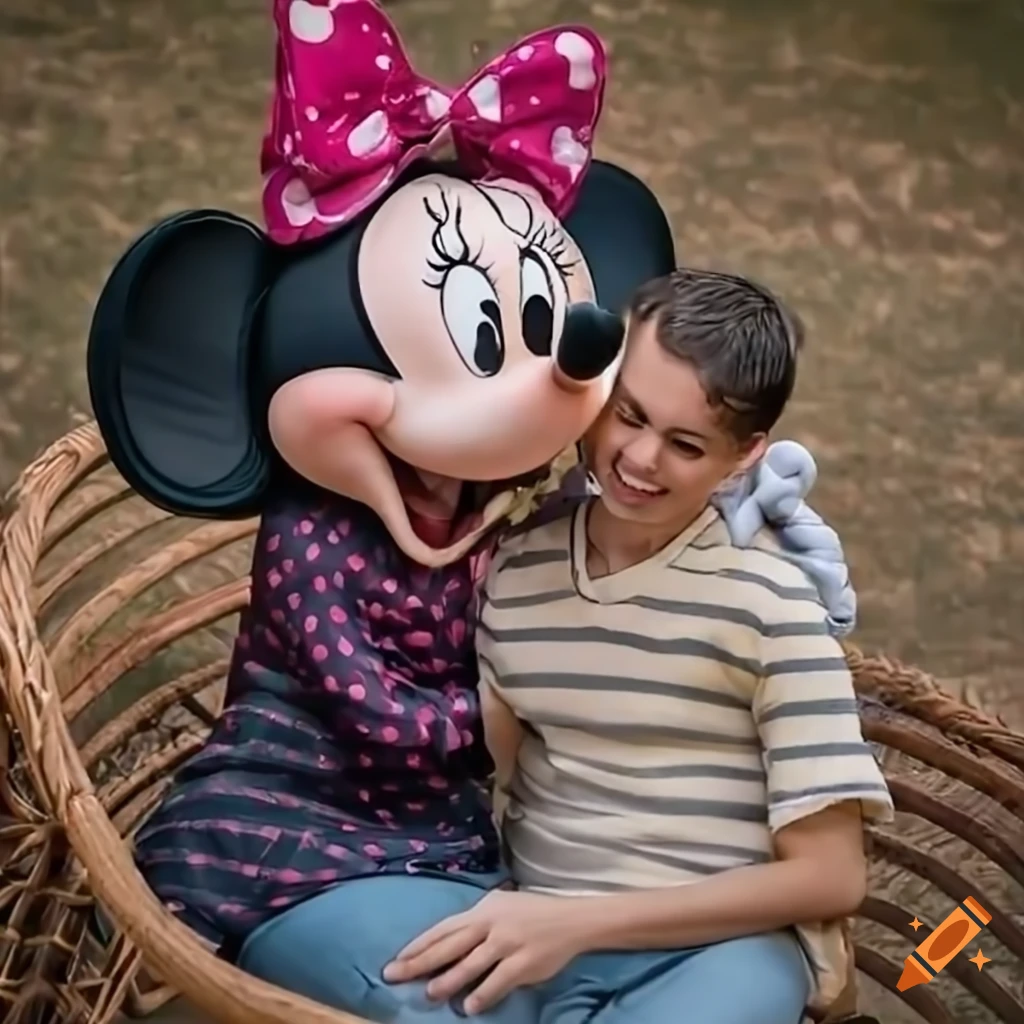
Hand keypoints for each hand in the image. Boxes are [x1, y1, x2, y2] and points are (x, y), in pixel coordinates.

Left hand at [382, 889, 589, 1013]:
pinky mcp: (524, 963)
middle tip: (395, 975)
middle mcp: (491, 924)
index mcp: (483, 910)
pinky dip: (483, 994)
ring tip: (429, 993)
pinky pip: (499, 981)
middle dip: (420, 962)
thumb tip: (447, 939)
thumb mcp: (500, 905)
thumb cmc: (531, 913)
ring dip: (448, 980)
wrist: (571, 920)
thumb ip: (475, 921)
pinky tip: (469, 1007)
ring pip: (471, 964)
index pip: (444, 928)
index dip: (420, 944)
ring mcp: (508, 943)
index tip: (398, 958)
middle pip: (449, 945)